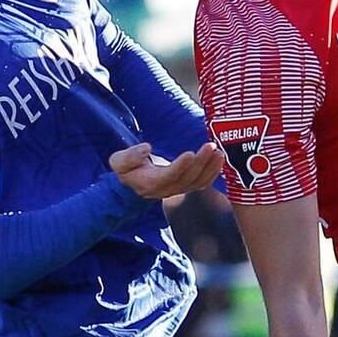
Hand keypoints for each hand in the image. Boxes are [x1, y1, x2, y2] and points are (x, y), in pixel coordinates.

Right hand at [109, 141, 224, 200]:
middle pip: (188, 178)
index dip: (180, 166)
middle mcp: (167, 189)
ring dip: (211, 168)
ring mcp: (179, 189)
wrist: (133, 184)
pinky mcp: (186, 187)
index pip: (169, 176)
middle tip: (210, 146)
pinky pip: (203, 183)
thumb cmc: (127, 171)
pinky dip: (213, 172)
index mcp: (151, 183)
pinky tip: (219, 159)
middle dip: (201, 163)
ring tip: (218, 152)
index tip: (190, 153)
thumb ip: (129, 156)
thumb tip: (146, 148)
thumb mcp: (118, 162)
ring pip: (198, 182)